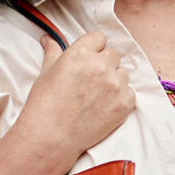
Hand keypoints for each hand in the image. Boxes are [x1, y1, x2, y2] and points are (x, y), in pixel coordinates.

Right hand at [20, 31, 133, 159]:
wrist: (51, 136)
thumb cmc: (44, 104)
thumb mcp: (46, 72)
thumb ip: (53, 51)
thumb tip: (48, 38)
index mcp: (81, 53)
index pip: (98, 38)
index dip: (93, 48)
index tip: (88, 58)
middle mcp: (102, 65)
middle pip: (113, 54)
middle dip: (104, 63)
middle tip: (90, 79)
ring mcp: (116, 85)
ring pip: (123, 72)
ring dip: (114, 79)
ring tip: (96, 94)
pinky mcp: (125, 103)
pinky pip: (129, 92)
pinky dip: (120, 97)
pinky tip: (103, 105)